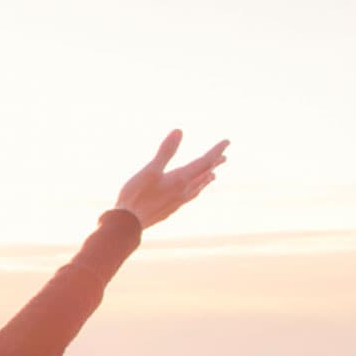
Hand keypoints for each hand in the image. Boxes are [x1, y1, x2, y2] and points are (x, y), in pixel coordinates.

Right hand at [115, 130, 229, 227]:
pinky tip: (189, 194)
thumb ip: (165, 152)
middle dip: (214, 164)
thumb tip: (179, 131)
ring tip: (212, 176)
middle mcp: (183, 191)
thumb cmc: (136, 196)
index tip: (227, 142)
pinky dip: (195, 191)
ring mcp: (177, 202)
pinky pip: (189, 198)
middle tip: (224, 157)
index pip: (204, 162)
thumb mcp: (150, 170)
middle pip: (204, 175)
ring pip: (197, 188)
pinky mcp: (169, 210)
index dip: (216, 151)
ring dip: (206, 179)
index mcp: (180, 180)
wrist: (128, 224)